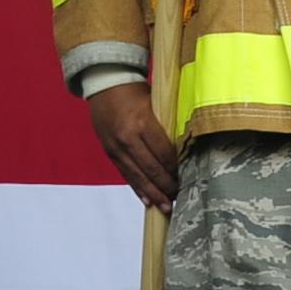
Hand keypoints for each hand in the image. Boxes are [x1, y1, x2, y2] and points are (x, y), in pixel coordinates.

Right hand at [85, 80, 179, 209]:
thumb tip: (184, 147)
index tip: (186, 177)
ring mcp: (116, 146)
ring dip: (153, 193)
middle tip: (179, 197)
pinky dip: (137, 188)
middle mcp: (127, 138)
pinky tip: (147, 200)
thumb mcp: (154, 102)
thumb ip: (165, 125)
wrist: (103, 81)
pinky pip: (125, 173)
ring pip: (138, 176)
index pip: (164, 153)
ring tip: (166, 208)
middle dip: (166, 186)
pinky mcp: (109, 151)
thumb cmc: (133, 89)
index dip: (176, 168)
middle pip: (151, 169)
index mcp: (142, 122)